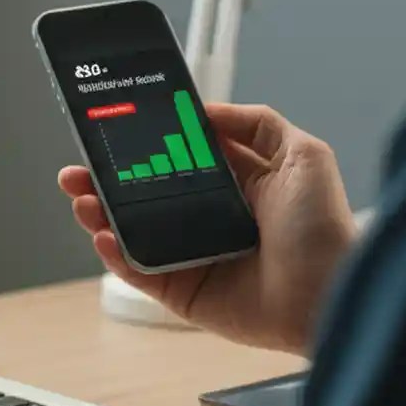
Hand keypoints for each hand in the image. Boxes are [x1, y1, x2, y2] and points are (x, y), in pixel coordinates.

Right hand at [61, 104, 354, 353]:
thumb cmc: (323, 229)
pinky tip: (103, 235)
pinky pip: (138, 271)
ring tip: (81, 198)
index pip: (175, 160)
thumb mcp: (303, 155)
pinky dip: (115, 255)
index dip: (144, 147)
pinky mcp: (182, 292)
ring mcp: (191, 257)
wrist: (328, 295)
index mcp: (233, 186)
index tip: (114, 131)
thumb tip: (206, 110)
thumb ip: (257, 123)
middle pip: (144, 195)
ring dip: (100, 214)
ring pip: (132, 232)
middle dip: (106, 181)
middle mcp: (208, 220)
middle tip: (77, 169)